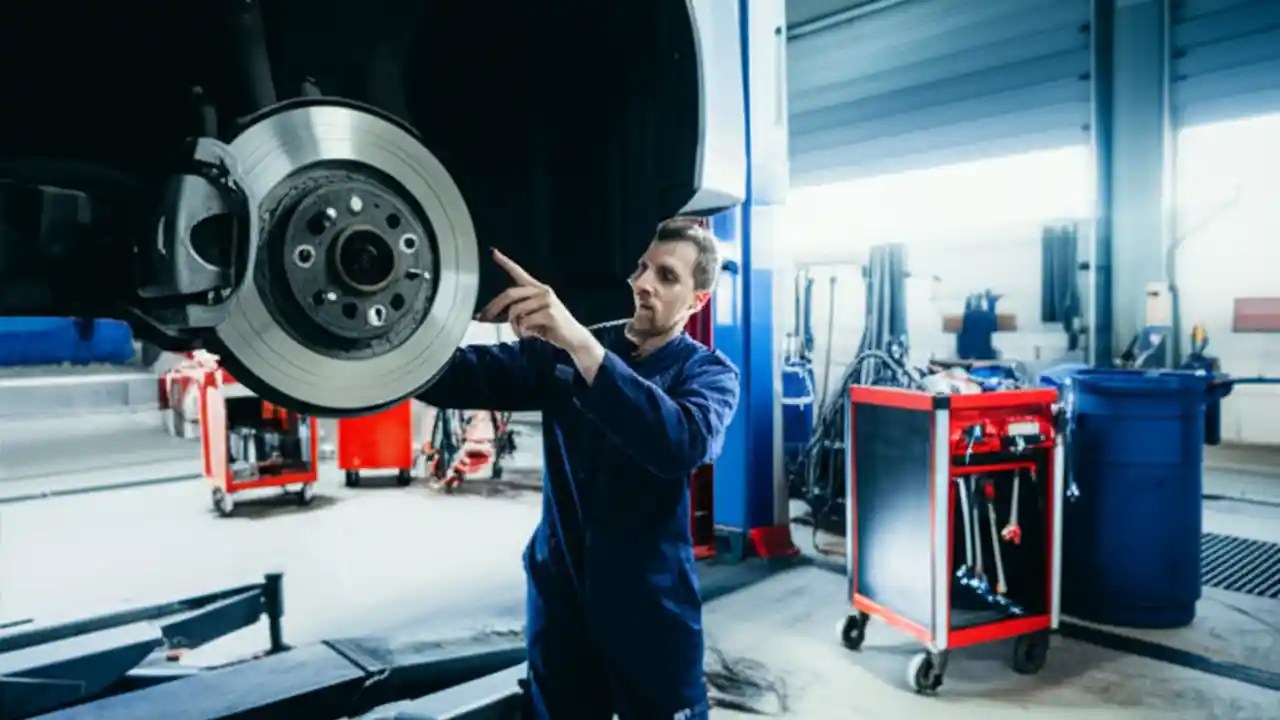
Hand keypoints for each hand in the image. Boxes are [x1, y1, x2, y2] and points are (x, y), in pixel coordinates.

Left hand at [479, 249, 593, 354]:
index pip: (519, 272)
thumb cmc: (550, 327)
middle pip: (510, 293)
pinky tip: (529, 334)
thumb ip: (515, 311)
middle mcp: (542, 291)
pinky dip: (522, 331)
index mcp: (537, 289)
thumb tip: (490, 315)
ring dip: (513, 325)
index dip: (506, 262)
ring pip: (516, 310)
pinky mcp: (550, 313)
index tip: (494, 252)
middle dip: (494, 307)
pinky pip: (525, 322)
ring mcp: (547, 301)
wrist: (573, 338)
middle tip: (483, 319)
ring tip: (520, 332)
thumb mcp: (531, 316)